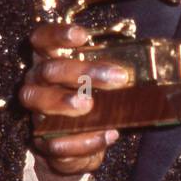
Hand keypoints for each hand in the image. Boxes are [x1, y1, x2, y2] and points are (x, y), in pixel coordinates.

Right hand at [19, 22, 130, 179]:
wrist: (75, 145)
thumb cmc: (91, 100)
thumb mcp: (99, 83)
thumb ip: (111, 70)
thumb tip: (144, 63)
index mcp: (50, 61)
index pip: (43, 39)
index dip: (58, 34)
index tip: (82, 35)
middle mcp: (38, 83)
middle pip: (48, 70)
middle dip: (81, 71)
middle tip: (116, 77)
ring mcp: (37, 113)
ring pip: (39, 102)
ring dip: (64, 102)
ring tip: (89, 104)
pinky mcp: (43, 143)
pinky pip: (57, 142)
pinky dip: (82, 141)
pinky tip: (105, 135)